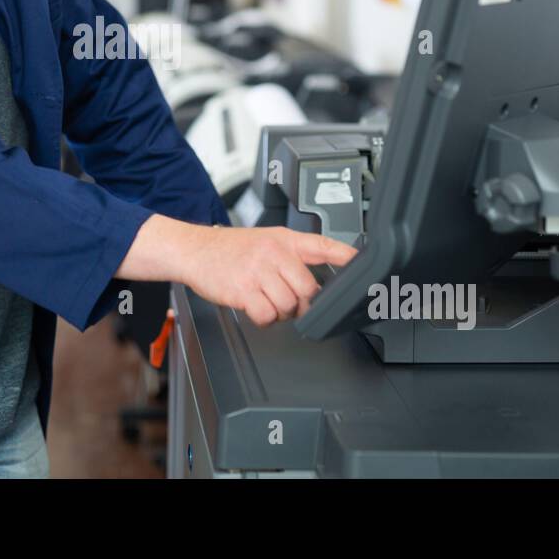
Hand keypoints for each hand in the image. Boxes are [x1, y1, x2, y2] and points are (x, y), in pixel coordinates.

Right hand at [118, 215, 357, 328]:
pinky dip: (263, 318)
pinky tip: (254, 306)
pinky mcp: (242, 290)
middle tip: (285, 298)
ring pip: (289, 305)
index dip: (346, 258)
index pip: (323, 246)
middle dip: (301, 302)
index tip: (364, 267)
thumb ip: (291, 255)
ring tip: (265, 300)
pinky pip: (267, 315)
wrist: (195, 250)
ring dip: (280, 311)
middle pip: (308, 289)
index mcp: (283, 239)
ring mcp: (258, 271)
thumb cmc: (231, 249)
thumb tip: (317, 280)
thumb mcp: (265, 240)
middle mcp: (273, 253)